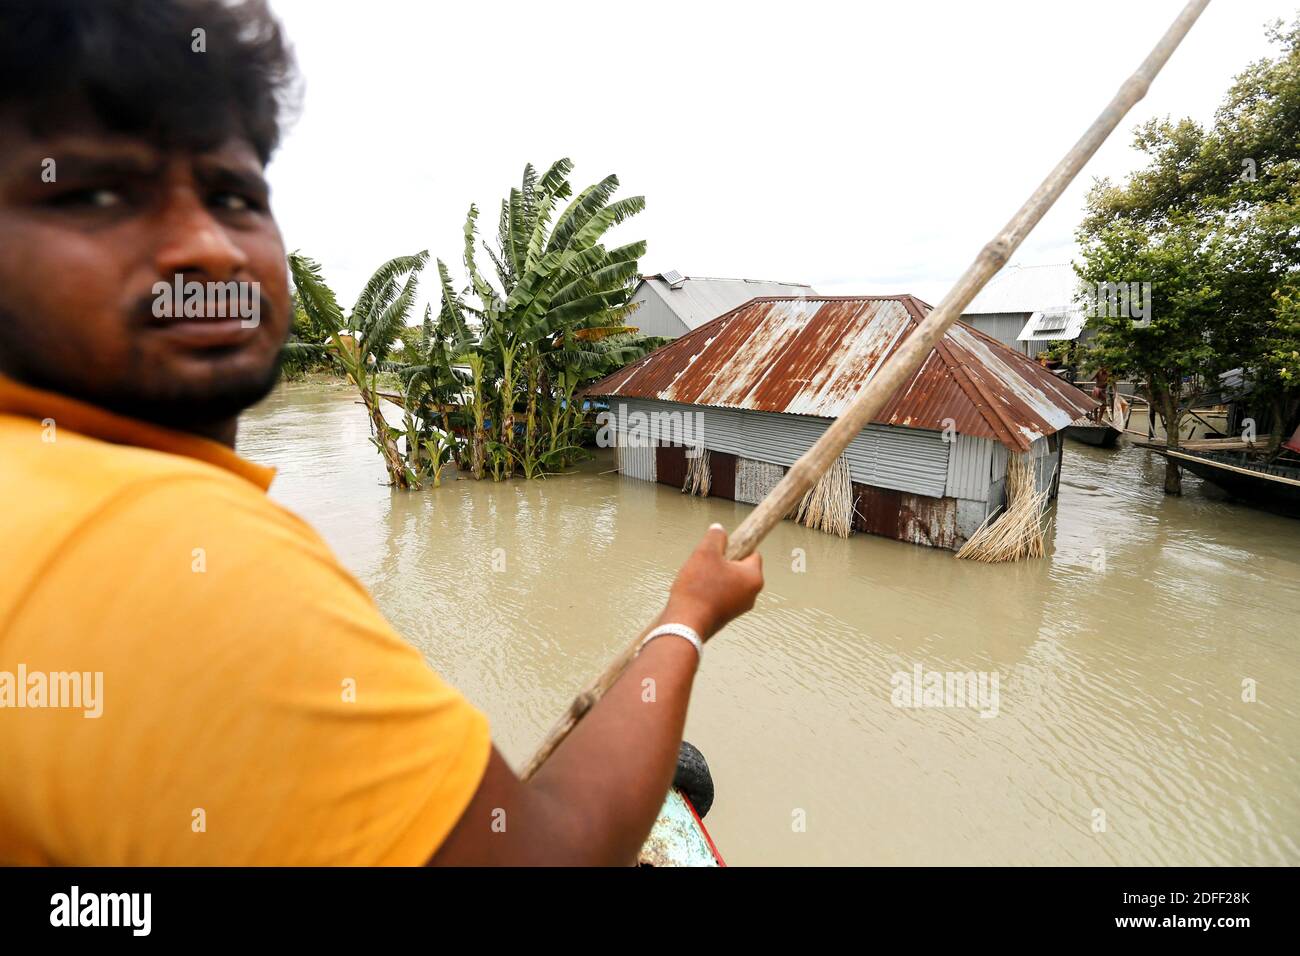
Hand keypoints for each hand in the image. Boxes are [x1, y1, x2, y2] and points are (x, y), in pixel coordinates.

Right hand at [662, 523, 763, 640]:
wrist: (686, 624)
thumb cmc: (699, 588)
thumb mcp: (705, 552)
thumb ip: (715, 537)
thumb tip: (719, 529)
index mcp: (753, 577)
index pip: (753, 553)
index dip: (737, 546)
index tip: (721, 547)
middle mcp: (751, 594)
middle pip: (740, 568)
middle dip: (722, 563)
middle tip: (705, 563)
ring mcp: (739, 608)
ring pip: (729, 582)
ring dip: (715, 577)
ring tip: (697, 579)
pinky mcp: (726, 617)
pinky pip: (722, 596)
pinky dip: (710, 591)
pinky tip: (695, 592)